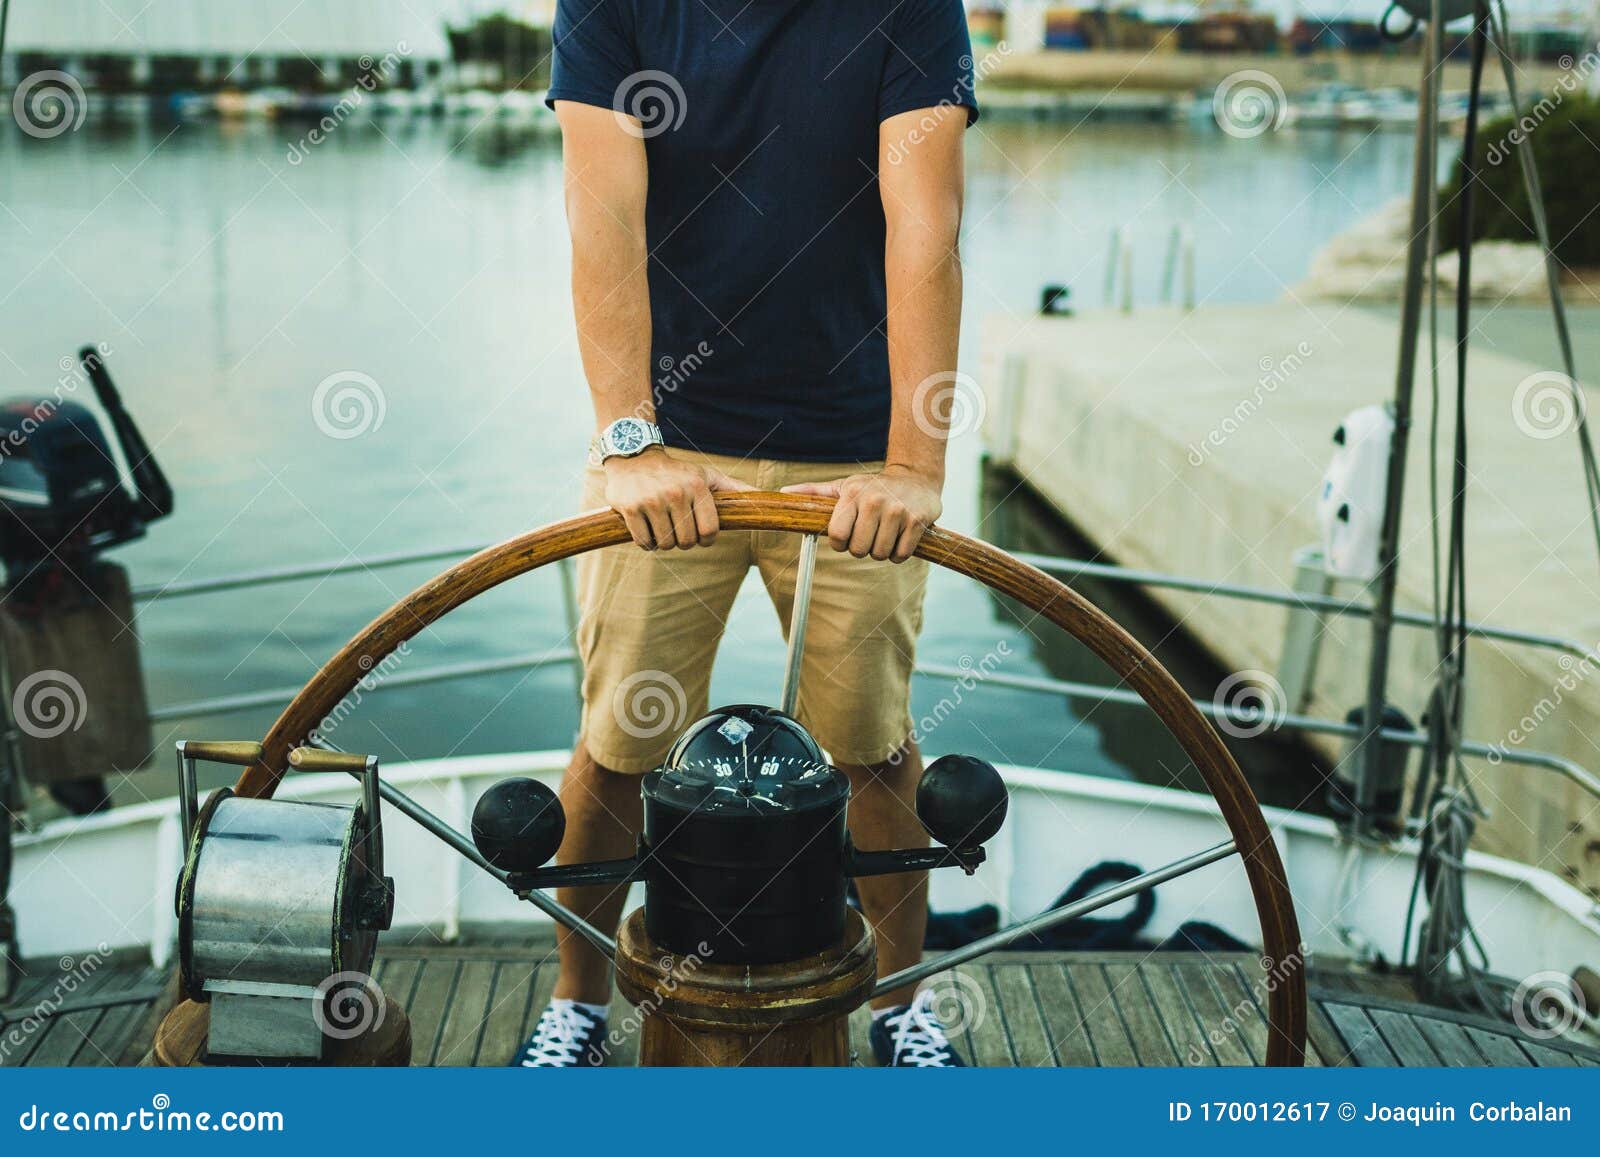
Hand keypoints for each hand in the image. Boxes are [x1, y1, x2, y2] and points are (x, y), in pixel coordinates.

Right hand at [604, 447, 752, 549]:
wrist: (634, 458)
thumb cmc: (677, 473)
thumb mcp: (707, 476)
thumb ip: (736, 489)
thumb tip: (766, 497)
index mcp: (697, 487)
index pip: (708, 533)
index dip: (704, 540)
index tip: (698, 534)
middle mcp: (675, 493)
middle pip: (686, 542)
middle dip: (682, 540)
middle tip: (676, 526)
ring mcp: (651, 500)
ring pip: (665, 544)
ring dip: (663, 541)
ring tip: (661, 524)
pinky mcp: (630, 508)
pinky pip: (644, 542)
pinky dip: (646, 542)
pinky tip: (646, 526)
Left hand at [782, 466, 942, 562]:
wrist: (916, 477)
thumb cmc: (872, 486)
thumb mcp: (843, 485)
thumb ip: (814, 492)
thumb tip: (783, 493)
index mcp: (852, 494)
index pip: (837, 535)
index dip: (840, 543)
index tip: (847, 536)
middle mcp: (874, 501)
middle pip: (858, 550)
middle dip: (862, 548)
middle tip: (869, 533)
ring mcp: (897, 511)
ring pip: (880, 554)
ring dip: (881, 551)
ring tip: (885, 533)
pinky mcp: (917, 521)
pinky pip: (901, 555)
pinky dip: (898, 554)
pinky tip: (900, 537)